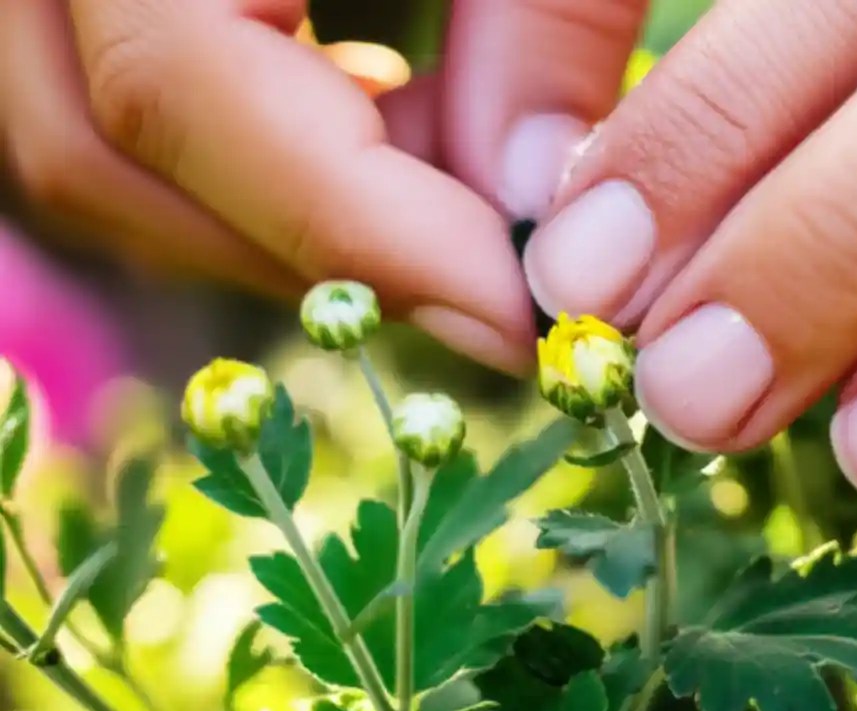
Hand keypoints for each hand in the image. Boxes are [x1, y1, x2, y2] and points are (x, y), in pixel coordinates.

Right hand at [0, 0, 647, 374]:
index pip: (176, 91)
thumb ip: (541, 14)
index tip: (515, 321)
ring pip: (105, 142)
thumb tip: (534, 210)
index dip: (355, 227)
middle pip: (101, 143)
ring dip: (285, 210)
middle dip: (306, 245)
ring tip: (457, 193)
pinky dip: (267, 153)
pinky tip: (400, 120)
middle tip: (488, 283)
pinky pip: (135, 97)